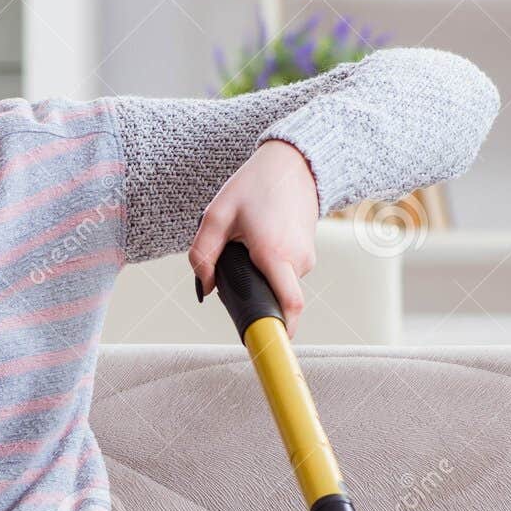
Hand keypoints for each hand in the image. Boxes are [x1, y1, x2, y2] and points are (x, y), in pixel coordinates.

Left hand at [189, 138, 318, 337]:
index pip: (289, 304)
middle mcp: (297, 260)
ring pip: (279, 284)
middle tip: (235, 267)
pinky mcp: (308, 253)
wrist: (294, 163)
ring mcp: (306, 257)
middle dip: (254, 293)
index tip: (269, 346)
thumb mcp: (217, 215)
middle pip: (275, 297)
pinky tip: (260, 240)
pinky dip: (270, 266)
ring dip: (260, 275)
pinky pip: (286, 272)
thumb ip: (202, 254)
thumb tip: (205, 288)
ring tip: (247, 241)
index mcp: (275, 253)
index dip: (281, 330)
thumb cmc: (255, 185)